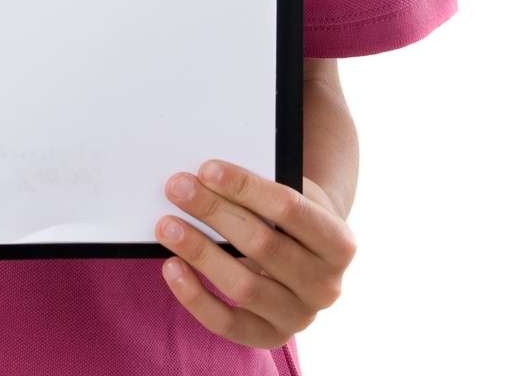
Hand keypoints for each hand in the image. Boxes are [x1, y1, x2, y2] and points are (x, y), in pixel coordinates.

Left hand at [154, 161, 356, 349]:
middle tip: (177, 187)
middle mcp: (325, 286)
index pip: (289, 207)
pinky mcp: (271, 337)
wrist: (310, 256)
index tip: (206, 168)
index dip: (244, 187)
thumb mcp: (295, 195)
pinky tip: (172, 267)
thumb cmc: (293, 216)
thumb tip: (202, 177)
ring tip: (166, 226)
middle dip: (214, 211)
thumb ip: (262, 190)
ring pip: (243, 286)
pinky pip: (227, 324)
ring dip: (200, 251)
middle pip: (262, 244)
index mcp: (339, 242)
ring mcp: (300, 316)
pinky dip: (195, 296)